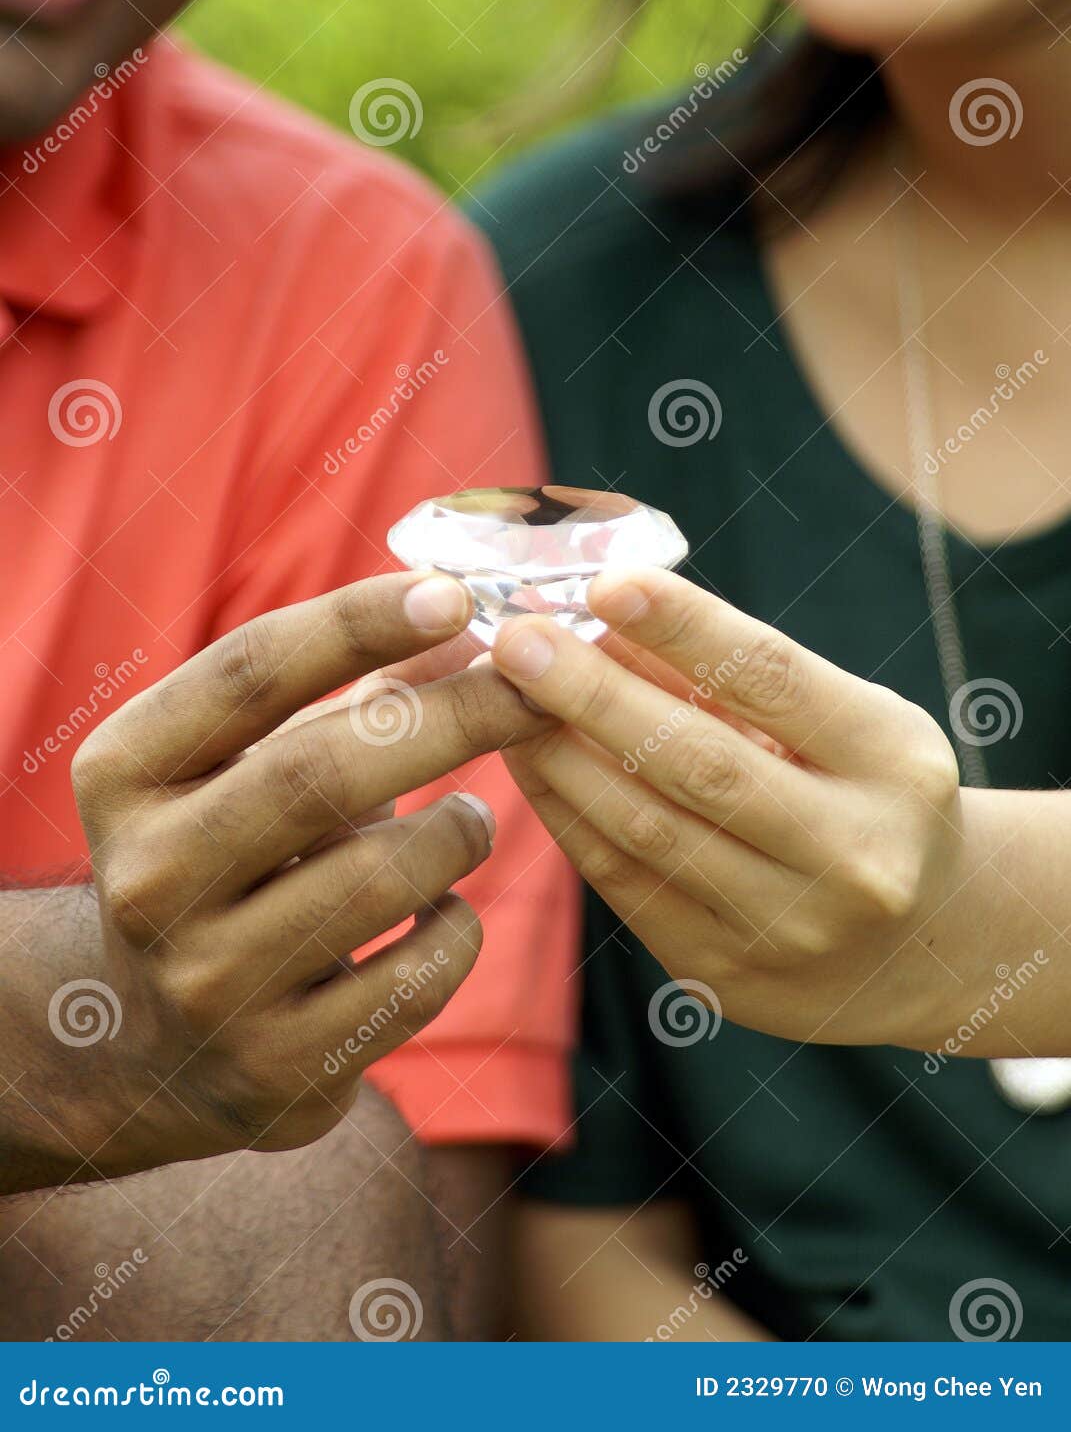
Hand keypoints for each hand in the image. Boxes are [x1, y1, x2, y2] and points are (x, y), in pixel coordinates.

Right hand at [70, 571, 540, 1172]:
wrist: (154, 1040)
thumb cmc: (229, 855)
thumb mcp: (243, 765)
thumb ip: (341, 697)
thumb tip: (466, 627)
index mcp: (124, 775)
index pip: (249, 672)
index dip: (360, 622)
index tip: (457, 595)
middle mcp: (147, 879)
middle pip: (321, 770)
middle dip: (453, 717)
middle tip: (535, 691)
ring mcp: (206, 985)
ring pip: (386, 878)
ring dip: (460, 833)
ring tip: (470, 820)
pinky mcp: (275, 1072)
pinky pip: (417, 979)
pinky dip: (458, 929)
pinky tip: (445, 910)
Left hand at [492, 567, 964, 1046]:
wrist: (918, 943)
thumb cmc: (864, 793)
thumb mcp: (839, 719)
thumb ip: (734, 676)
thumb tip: (605, 618)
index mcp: (893, 763)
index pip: (774, 678)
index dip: (685, 627)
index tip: (605, 583)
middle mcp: (853, 855)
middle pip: (698, 761)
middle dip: (593, 694)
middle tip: (518, 640)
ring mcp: (790, 929)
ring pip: (646, 831)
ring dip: (560, 755)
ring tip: (506, 697)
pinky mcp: (726, 976)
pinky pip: (623, 884)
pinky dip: (569, 815)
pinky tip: (533, 763)